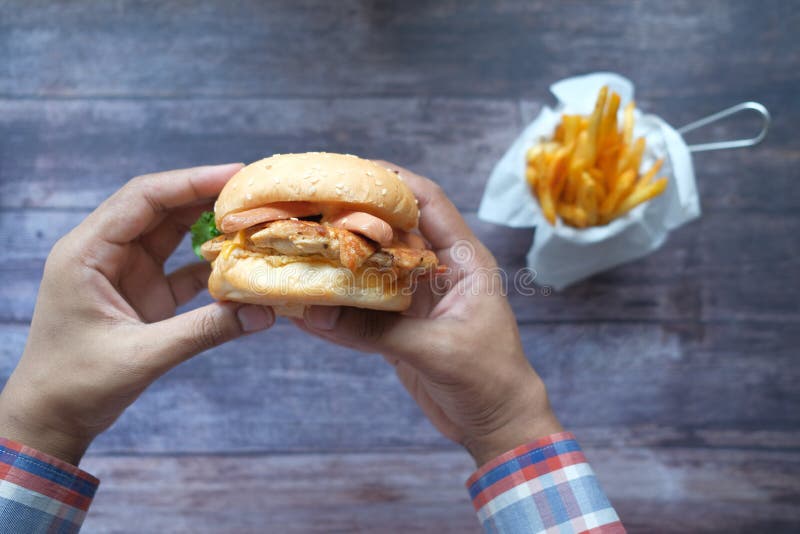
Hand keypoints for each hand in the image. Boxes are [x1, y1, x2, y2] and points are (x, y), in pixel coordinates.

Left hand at [0, 164, 274, 464]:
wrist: (51, 417)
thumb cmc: (78, 383)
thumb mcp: (142, 355)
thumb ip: (204, 331)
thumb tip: (262, 313)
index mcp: (87, 252)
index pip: (143, 198)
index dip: (190, 182)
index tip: (235, 175)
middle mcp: (105, 252)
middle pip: (160, 207)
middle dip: (206, 197)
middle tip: (255, 192)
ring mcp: (124, 271)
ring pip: (172, 232)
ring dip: (210, 226)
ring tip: (253, 217)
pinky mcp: (142, 292)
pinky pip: (181, 266)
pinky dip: (210, 263)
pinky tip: (240, 261)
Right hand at [296, 162, 561, 466]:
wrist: (496, 423)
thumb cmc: (488, 378)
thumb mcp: (437, 349)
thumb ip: (377, 330)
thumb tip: (317, 313)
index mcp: (461, 260)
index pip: (428, 202)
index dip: (393, 181)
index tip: (350, 171)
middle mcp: (437, 271)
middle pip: (391, 231)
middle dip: (353, 219)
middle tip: (308, 209)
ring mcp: (416, 299)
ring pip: (373, 268)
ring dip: (340, 263)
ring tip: (298, 249)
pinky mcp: (400, 327)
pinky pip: (363, 308)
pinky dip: (337, 307)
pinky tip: (306, 305)